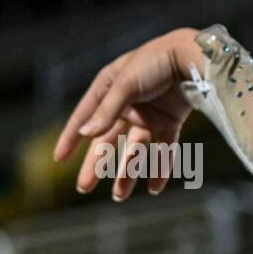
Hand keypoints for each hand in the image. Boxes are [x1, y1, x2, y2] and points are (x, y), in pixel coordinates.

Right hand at [51, 27, 205, 200]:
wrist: (193, 57)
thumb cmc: (155, 62)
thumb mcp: (126, 85)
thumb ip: (107, 111)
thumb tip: (85, 134)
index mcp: (108, 88)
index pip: (85, 117)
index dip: (71, 138)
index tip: (59, 159)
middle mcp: (126, 104)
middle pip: (108, 140)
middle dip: (96, 164)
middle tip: (83, 187)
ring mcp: (149, 114)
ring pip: (136, 150)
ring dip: (128, 172)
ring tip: (119, 195)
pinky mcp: (171, 122)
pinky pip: (163, 149)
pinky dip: (160, 168)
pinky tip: (154, 189)